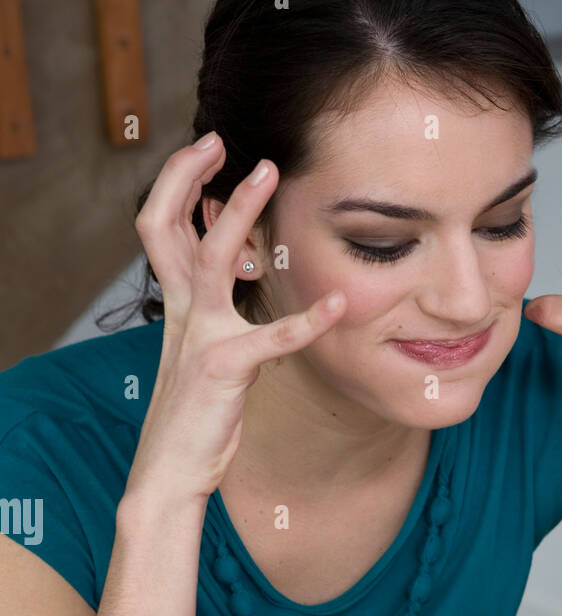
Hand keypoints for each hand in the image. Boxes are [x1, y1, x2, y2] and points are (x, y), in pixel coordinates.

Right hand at [128, 133, 346, 501]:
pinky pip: (272, 337)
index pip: (161, 227)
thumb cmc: (197, 416)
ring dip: (238, 211)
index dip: (177, 184)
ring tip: (268, 173)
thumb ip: (218, 315)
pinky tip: (339, 304)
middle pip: (166, 223)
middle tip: (222, 138)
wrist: (173, 470)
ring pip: (211, 256)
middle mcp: (182, 312)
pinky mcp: (223, 369)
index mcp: (177, 306)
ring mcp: (199, 337)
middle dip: (187, 174)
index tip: (207, 151)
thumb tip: (247, 282)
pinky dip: (309, 319)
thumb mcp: (204, 353)